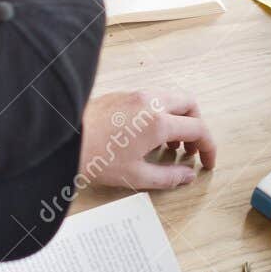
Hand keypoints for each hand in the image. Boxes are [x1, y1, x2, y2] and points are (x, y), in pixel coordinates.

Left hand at [77, 88, 216, 191]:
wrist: (61, 140)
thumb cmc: (95, 158)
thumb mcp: (135, 175)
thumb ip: (168, 176)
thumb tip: (187, 176)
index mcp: (159, 122)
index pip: (198, 129)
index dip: (209, 147)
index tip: (207, 162)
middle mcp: (151, 102)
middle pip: (190, 105)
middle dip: (196, 126)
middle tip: (191, 148)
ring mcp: (136, 95)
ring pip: (171, 98)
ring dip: (178, 119)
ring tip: (167, 144)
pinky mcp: (121, 95)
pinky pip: (152, 98)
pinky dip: (160, 113)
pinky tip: (146, 134)